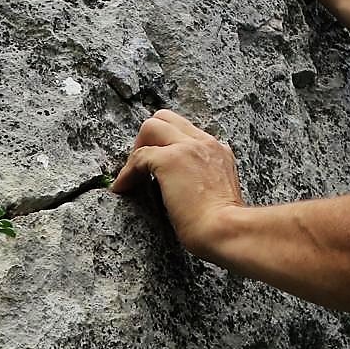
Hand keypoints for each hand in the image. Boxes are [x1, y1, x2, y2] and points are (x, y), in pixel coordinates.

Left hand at [111, 109, 244, 261]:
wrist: (227, 230)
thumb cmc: (225, 225)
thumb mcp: (222, 192)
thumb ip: (208, 179)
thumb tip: (189, 188)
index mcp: (217, 150)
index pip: (185, 130)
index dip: (166, 143)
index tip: (156, 165)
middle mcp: (204, 142)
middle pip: (166, 118)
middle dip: (148, 138)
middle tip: (141, 166)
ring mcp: (187, 148)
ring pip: (151, 126)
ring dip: (136, 151)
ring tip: (130, 175)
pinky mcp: (169, 160)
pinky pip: (138, 158)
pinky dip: (126, 173)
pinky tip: (123, 189)